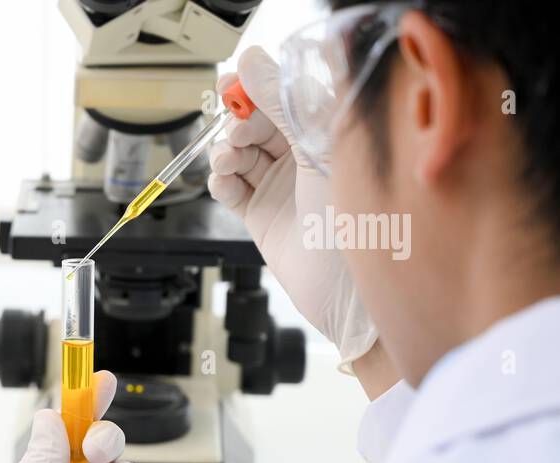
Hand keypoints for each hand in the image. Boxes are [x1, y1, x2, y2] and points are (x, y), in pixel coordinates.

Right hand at [207, 46, 377, 370]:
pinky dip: (221, 179)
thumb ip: (282, 100)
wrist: (345, 289)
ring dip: (227, 149)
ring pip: (238, 151)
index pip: (285, 96)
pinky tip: (227, 180)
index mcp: (328, 134)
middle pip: (256, 122)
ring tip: (232, 159)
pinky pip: (228, 186)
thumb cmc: (353, 222)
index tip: (236, 78)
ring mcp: (281, 185)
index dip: (258, 85)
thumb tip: (253, 62)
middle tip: (238, 128)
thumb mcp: (317, 146)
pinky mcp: (260, 214)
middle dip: (240, 119)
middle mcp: (304, 157)